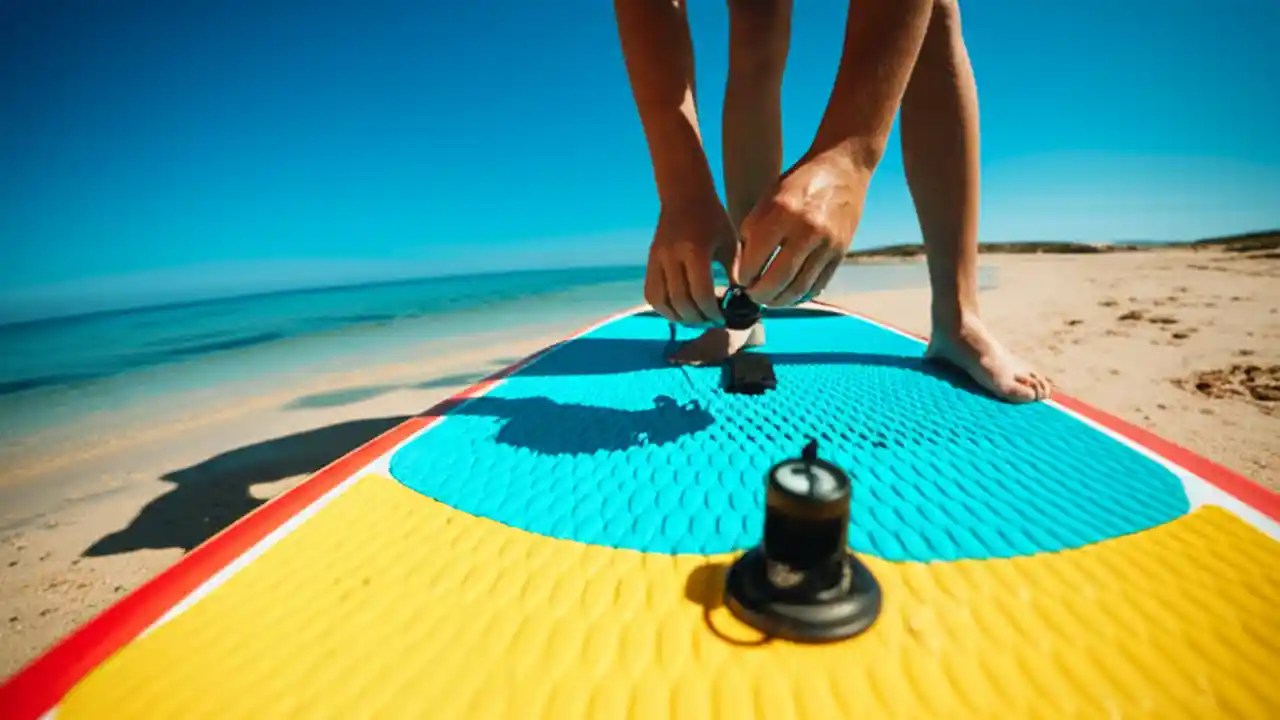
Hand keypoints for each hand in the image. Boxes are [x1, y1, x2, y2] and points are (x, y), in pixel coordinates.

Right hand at [645, 197, 737, 325]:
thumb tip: (740, 302)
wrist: (684, 195)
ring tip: (694, 318)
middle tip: (710, 321)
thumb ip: (735, 272)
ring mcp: (657, 259)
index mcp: (695, 251)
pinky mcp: (650, 261)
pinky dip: (663, 307)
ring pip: (660, 301)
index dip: (711, 311)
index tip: (722, 317)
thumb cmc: (713, 218)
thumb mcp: (730, 242)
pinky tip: (677, 310)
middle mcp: (672, 257)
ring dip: (677, 316)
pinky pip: (650, 293)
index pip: (700, 293)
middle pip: (680, 301)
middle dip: (696, 318)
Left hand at [737, 150, 869, 305]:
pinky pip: (818, 284)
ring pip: (799, 288)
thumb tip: (742, 269)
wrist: (843, 167)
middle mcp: (807, 229)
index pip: (756, 258)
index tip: (740, 280)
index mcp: (783, 212)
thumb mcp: (768, 197)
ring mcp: (828, 243)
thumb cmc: (799, 181)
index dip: (744, 276)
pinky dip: (801, 295)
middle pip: (778, 279)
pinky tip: (789, 293)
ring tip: (768, 298)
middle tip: (751, 295)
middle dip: (759, 295)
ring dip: (779, 300)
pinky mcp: (841, 252)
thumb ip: (753, 231)